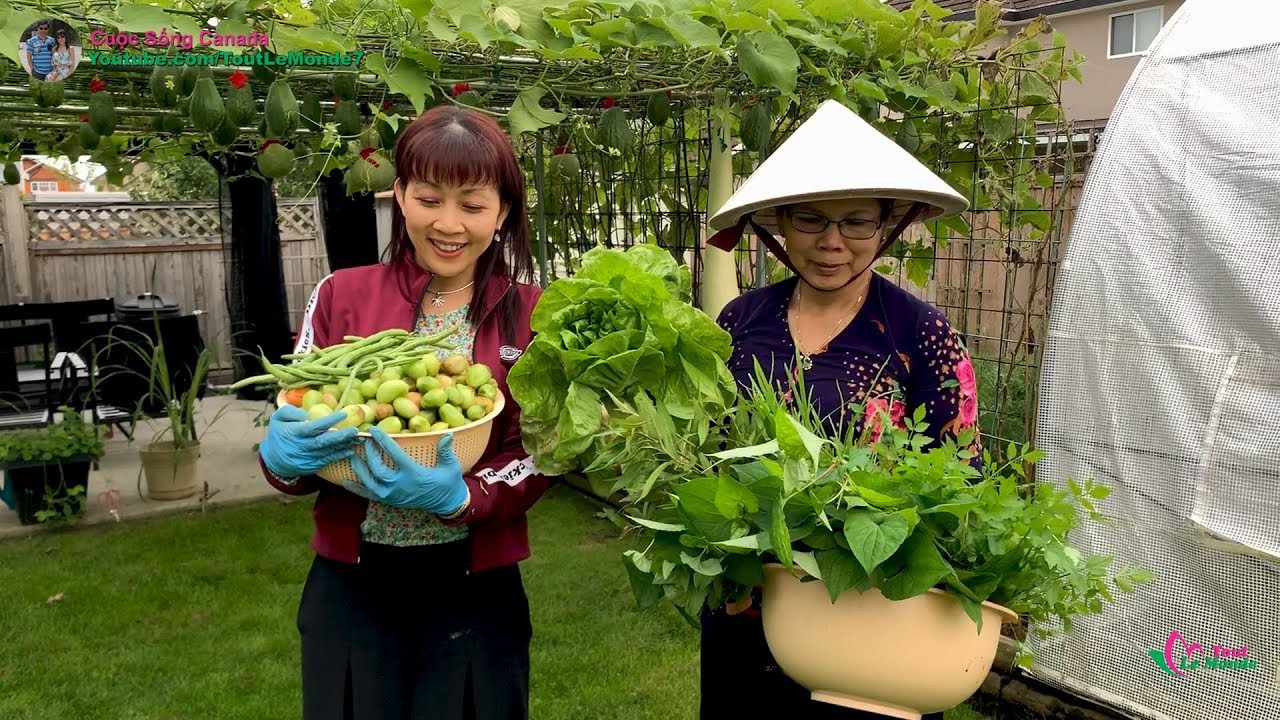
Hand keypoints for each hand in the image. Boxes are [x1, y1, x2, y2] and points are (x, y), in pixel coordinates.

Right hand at [259, 405, 358, 478]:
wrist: (273, 458)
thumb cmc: (279, 433)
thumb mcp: (277, 418)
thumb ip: (289, 411)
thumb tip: (306, 414)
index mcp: (293, 433)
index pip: (313, 427)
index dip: (328, 421)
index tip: (343, 414)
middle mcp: (301, 447)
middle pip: (323, 442)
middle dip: (340, 436)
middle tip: (355, 430)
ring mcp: (306, 458)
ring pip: (327, 452)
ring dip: (343, 446)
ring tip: (357, 438)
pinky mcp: (311, 466)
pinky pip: (327, 461)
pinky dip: (339, 455)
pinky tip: (350, 450)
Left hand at [345, 428, 469, 514]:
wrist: (446, 503)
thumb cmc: (449, 481)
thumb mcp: (451, 466)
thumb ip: (446, 451)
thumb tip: (448, 434)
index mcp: (414, 475)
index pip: (395, 455)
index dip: (383, 441)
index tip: (373, 430)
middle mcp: (401, 486)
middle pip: (378, 468)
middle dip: (369, 453)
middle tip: (364, 440)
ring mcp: (393, 495)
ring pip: (370, 482)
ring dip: (360, 468)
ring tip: (351, 454)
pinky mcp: (390, 501)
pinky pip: (370, 495)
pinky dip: (357, 489)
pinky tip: (346, 481)